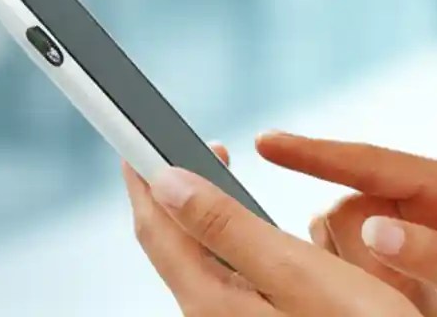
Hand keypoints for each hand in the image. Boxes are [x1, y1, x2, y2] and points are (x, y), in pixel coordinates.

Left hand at [121, 143, 421, 316]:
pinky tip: (255, 236)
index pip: (156, 230)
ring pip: (201, 263)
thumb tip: (166, 183)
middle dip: (177, 193)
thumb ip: (228, 227)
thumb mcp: (294, 270)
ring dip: (205, 216)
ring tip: (223, 179)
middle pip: (173, 247)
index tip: (142, 137)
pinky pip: (227, 278)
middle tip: (204, 148)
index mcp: (210, 303)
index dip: (145, 178)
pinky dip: (231, 242)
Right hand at [255, 132, 436, 316]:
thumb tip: (374, 226)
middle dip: (353, 249)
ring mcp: (402, 230)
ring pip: (337, 235)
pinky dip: (349, 285)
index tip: (266, 142)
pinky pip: (342, 264)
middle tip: (393, 292)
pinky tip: (386, 304)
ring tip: (405, 302)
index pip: (370, 161)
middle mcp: (420, 200)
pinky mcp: (389, 260)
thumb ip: (433, 256)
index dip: (315, 153)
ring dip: (353, 272)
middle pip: (346, 203)